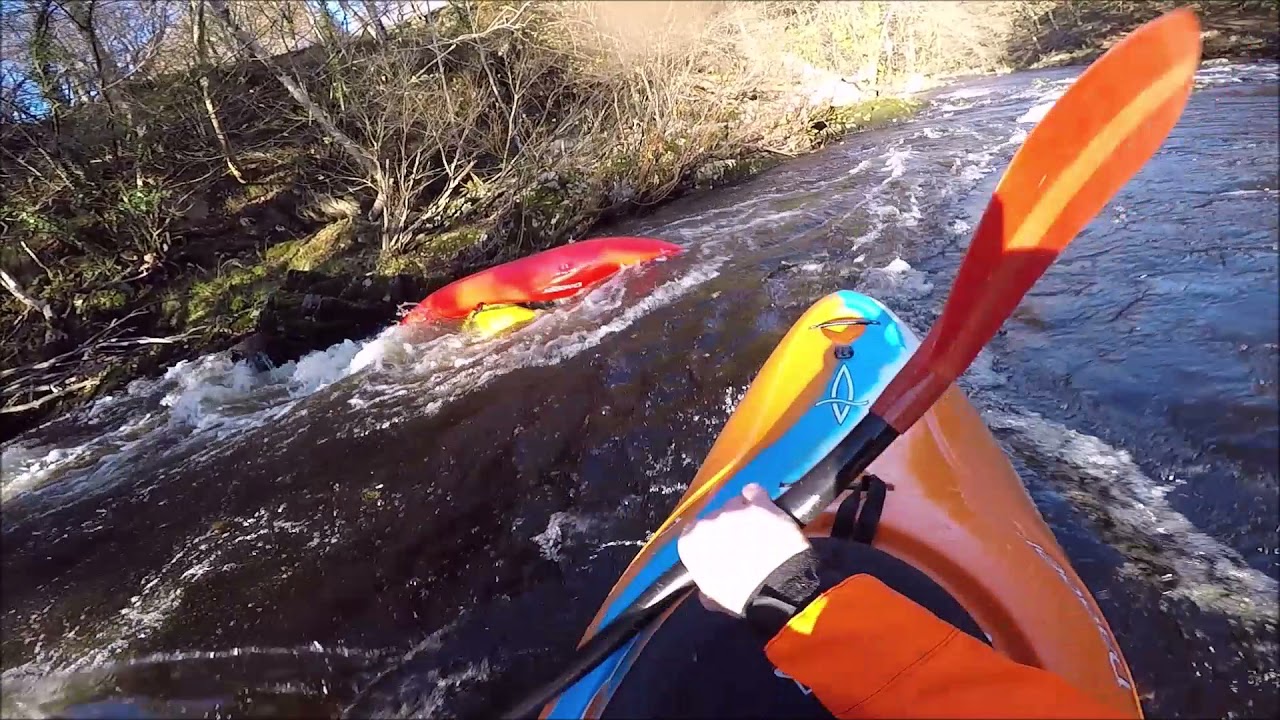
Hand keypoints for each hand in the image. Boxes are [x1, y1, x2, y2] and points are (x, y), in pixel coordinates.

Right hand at [677, 483, 811, 615]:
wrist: (778, 589)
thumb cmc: (742, 598)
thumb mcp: (715, 599)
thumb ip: (705, 587)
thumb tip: (704, 590)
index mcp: (691, 544)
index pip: (693, 533)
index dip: (707, 539)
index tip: (718, 547)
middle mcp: (707, 522)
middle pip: (714, 516)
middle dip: (725, 527)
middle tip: (742, 542)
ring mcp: (733, 510)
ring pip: (734, 503)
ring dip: (742, 513)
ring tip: (758, 529)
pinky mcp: (759, 504)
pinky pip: (754, 491)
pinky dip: (757, 497)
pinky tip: (763, 505)